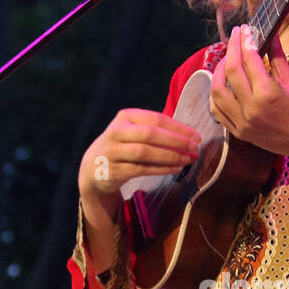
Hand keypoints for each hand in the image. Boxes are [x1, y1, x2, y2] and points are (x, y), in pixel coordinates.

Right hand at [78, 108, 201, 199]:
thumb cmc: (123, 147)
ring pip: (146, 153)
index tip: (196, 136)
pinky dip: (161, 169)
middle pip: (151, 134)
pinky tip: (175, 169)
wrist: (93, 167)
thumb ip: (155, 130)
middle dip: (176, 141)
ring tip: (187, 160)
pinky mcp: (114, 170)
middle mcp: (117, 132)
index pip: (156, 119)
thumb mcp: (133, 131)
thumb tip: (189, 136)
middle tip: (194, 148)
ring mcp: (113, 152)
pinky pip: (142, 169)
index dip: (178, 128)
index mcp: (125, 117)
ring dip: (170, 157)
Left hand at [209, 25, 288, 163]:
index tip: (245, 29)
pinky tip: (222, 85)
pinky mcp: (239, 132)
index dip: (246, 39)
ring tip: (226, 61)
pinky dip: (215, 96)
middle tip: (235, 37)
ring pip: (218, 91)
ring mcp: (243, 122)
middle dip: (232, 48)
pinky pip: (217, 111)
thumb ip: (277, 57)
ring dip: (218, 72)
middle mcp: (252, 107)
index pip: (250, 58)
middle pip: (231, 70)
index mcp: (268, 92)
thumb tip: (270, 35)